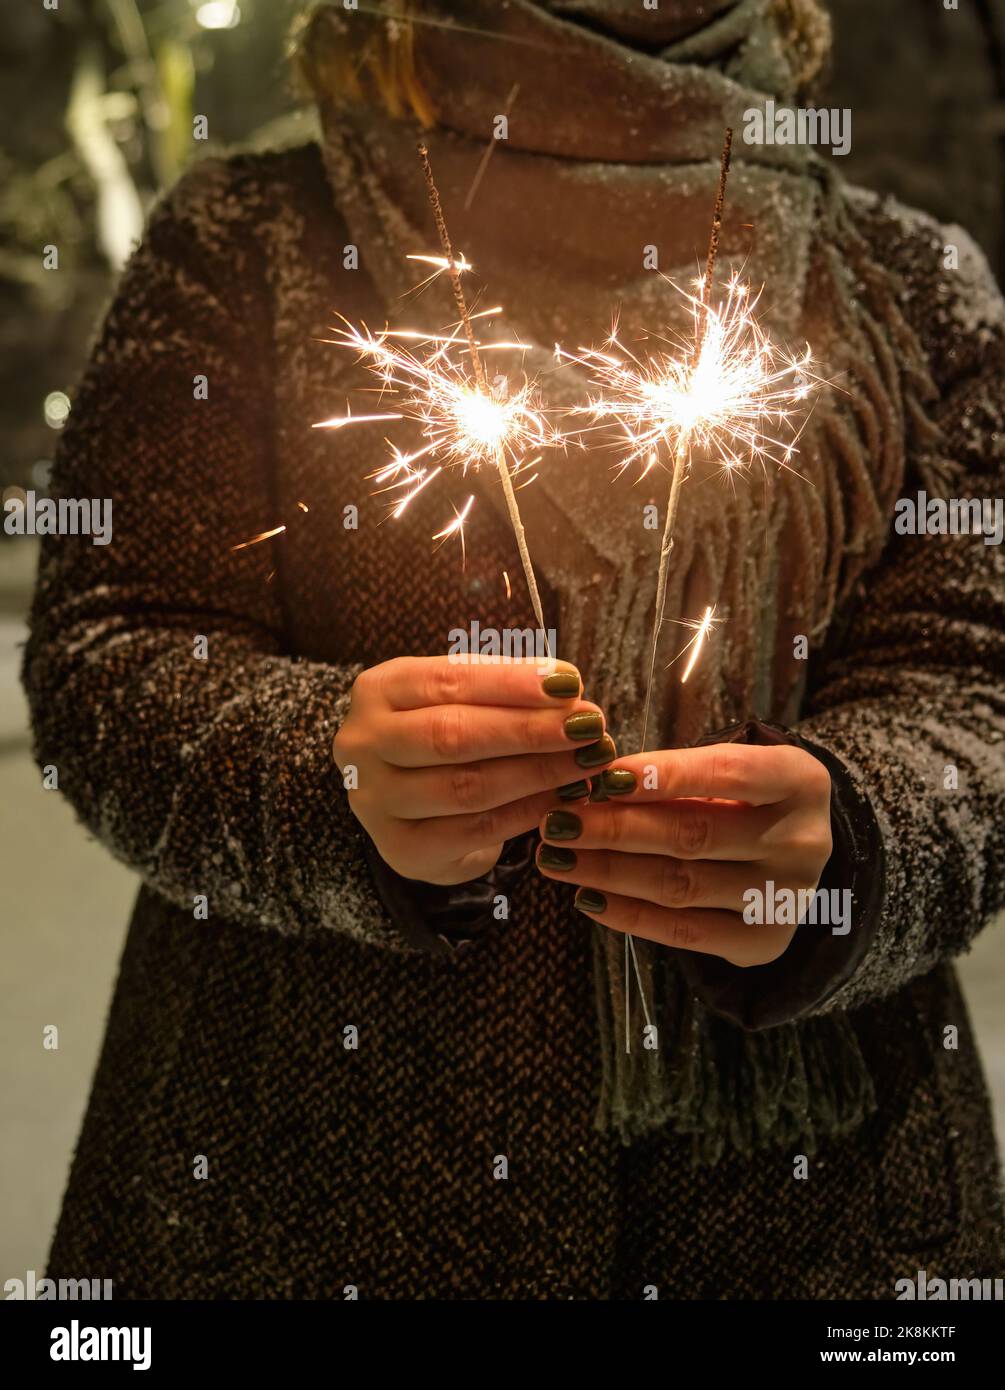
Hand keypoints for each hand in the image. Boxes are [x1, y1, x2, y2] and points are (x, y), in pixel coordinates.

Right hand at [333, 654, 614, 884]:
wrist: (410, 802)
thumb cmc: (444, 732)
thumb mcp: (461, 696)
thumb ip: (504, 687)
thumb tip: (566, 685)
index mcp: (378, 690)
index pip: (448, 681)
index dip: (512, 683)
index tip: (570, 684)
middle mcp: (363, 744)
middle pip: (453, 735)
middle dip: (530, 730)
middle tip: (589, 726)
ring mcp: (376, 801)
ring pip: (467, 787)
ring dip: (538, 773)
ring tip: (588, 760)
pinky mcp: (402, 849)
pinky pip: (475, 830)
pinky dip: (527, 812)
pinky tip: (565, 797)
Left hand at [535, 742, 832, 965]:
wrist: (792, 857)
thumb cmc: (743, 797)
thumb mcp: (728, 769)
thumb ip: (676, 770)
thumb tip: (593, 782)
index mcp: (801, 781)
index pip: (726, 773)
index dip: (661, 775)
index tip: (601, 775)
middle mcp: (803, 842)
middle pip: (694, 834)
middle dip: (616, 827)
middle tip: (558, 819)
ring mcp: (786, 898)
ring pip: (680, 886)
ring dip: (609, 871)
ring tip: (557, 856)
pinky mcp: (763, 943)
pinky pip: (684, 932)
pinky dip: (629, 915)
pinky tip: (587, 896)